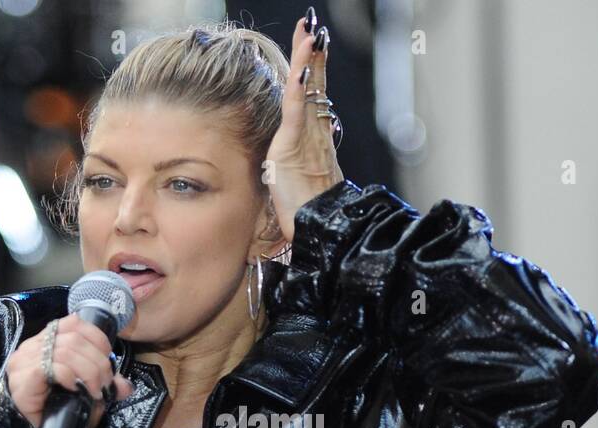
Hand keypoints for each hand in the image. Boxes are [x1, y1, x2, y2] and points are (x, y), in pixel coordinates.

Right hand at [5, 312, 133, 427]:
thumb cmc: (62, 410)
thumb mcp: (89, 391)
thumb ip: (106, 382)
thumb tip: (126, 386)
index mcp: (47, 341)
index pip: (74, 323)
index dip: (97, 339)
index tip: (107, 360)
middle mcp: (31, 346)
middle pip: (73, 339)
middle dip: (97, 362)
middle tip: (104, 384)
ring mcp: (24, 361)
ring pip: (66, 352)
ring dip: (89, 372)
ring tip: (94, 390)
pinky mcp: (23, 378)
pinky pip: (53, 367)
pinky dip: (71, 377)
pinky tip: (76, 389)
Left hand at [265, 13, 344, 246]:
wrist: (318, 232)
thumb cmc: (306, 218)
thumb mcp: (294, 189)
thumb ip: (289, 176)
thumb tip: (279, 175)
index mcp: (315, 142)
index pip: (313, 97)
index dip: (312, 71)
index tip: (310, 47)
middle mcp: (315, 134)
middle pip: (315, 85)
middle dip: (313, 54)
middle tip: (312, 25)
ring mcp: (307, 138)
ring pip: (308, 90)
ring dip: (308, 59)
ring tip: (309, 31)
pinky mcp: (293, 146)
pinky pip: (296, 109)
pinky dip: (298, 86)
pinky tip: (300, 66)